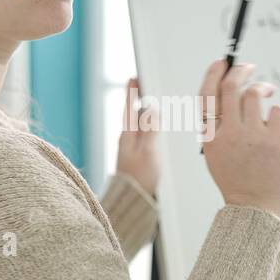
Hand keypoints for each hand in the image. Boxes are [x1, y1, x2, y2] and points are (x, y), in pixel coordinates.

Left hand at [115, 76, 158, 195]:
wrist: (133, 202)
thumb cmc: (140, 178)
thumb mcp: (149, 150)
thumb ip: (151, 128)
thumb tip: (151, 108)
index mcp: (129, 135)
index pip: (130, 107)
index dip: (132, 92)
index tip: (133, 76)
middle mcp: (127, 140)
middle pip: (134, 114)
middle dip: (138, 99)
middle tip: (141, 83)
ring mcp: (130, 149)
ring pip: (138, 125)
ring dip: (143, 112)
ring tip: (148, 101)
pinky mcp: (136, 158)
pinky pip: (141, 136)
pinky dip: (146, 127)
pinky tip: (151, 129)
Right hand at [198, 59, 279, 218]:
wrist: (254, 206)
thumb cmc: (235, 178)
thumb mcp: (214, 153)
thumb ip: (216, 126)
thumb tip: (225, 92)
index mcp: (210, 136)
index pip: (207, 95)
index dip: (214, 73)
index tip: (223, 62)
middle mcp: (229, 134)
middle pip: (232, 86)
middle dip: (241, 70)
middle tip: (249, 67)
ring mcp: (253, 137)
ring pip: (255, 94)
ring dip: (262, 88)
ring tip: (267, 92)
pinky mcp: (275, 142)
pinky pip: (276, 112)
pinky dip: (276, 111)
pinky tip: (275, 122)